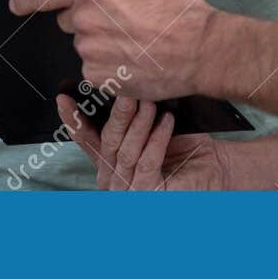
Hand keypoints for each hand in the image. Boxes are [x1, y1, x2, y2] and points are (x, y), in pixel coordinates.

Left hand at [9, 0, 216, 99]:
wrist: (198, 49)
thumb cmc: (176, 8)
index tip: (15, 5)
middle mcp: (84, 21)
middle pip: (71, 21)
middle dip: (89, 19)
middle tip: (123, 21)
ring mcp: (90, 52)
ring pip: (86, 46)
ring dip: (102, 44)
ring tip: (136, 43)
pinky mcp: (100, 78)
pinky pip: (96, 69)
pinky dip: (110, 66)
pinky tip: (134, 60)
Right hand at [60, 95, 228, 189]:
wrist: (213, 169)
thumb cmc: (183, 147)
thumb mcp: (153, 126)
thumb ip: (134, 114)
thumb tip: (125, 84)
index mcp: (108, 161)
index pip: (86, 139)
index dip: (74, 119)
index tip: (64, 98)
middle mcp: (112, 178)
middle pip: (109, 141)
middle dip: (117, 114)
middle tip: (127, 91)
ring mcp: (127, 190)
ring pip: (127, 151)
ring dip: (139, 124)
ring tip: (151, 102)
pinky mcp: (148, 194)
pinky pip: (147, 162)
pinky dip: (156, 140)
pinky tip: (166, 122)